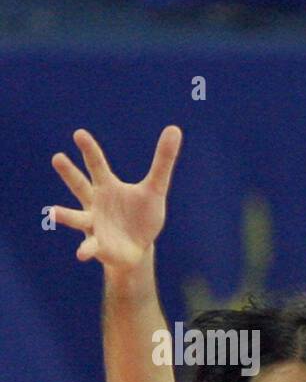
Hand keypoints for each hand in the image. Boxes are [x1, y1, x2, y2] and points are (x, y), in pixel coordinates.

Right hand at [49, 126, 181, 270]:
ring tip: (53, 212)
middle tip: (58, 158)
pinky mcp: (98, 245)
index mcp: (107, 186)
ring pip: (76, 217)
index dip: (89, 150)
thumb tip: (175, 128)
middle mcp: (95, 202)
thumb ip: (163, 161)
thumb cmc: (141, 215)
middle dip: (69, 173)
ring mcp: (93, 223)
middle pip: (80, 185)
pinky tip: (81, 253)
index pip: (97, 164)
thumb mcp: (155, 189)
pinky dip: (86, 249)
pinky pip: (90, 246)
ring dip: (65, 215)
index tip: (79, 133)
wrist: (137, 247)